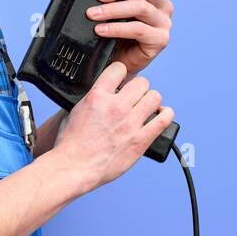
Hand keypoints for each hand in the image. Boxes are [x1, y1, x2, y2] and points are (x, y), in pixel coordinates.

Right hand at [51, 61, 173, 191]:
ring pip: (154, 97)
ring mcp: (130, 123)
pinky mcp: (141, 140)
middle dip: (138, 88)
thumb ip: (92, 99)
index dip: (121, 73)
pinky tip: (161, 115)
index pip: (119, 68)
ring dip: (151, 100)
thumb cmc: (71, 145)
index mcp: (97, 97)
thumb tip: (101, 94)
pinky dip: (165, 115)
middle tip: (134, 97)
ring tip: (146, 107)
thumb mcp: (74, 111)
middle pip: (141, 82)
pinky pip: (164, 120)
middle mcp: (116, 107)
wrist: (73, 167)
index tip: (121, 80)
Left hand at [86, 0, 172, 79]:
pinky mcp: (160, 40)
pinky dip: (116, 28)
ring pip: (141, 7)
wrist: (118, 63)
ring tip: (93, 14)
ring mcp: (163, 23)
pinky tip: (101, 30)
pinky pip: (138, 30)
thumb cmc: (115, 35)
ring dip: (113, 9)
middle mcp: (162, 6)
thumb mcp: (113, 11)